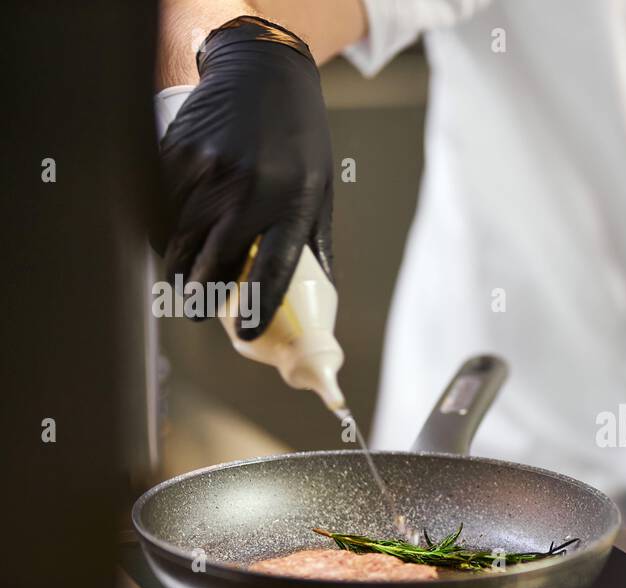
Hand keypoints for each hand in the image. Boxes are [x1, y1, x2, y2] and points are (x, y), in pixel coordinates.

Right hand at [156, 16, 332, 339]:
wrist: (265, 74)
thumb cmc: (300, 141)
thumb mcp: (320, 192)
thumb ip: (312, 244)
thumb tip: (314, 301)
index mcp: (295, 205)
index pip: (274, 271)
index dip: (257, 308)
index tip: (244, 332)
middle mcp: (252, 190)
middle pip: (214, 263)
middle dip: (202, 294)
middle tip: (198, 309)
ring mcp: (211, 171)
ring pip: (180, 240)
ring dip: (179, 267)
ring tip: (183, 280)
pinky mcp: (179, 155)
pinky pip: (162, 208)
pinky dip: (164, 229)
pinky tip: (174, 234)